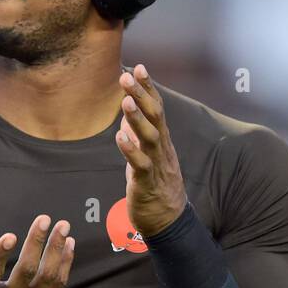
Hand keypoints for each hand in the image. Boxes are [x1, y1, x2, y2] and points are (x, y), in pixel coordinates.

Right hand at [0, 214, 74, 287]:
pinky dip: (64, 265)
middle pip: (26, 274)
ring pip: (45, 279)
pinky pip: (55, 286)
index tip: (10, 235)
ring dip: (56, 252)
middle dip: (37, 245)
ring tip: (62, 226)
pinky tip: (68, 244)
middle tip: (44, 220)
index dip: (0, 257)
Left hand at [115, 63, 186, 238]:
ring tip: (125, 102)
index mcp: (161, 140)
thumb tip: (127, 111)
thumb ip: (138, 132)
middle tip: (127, 76)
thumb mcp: (146, 153)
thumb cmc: (154, 184)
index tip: (139, 67)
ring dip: (137, 119)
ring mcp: (156, 165)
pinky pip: (140, 165)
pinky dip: (130, 150)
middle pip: (155, 117)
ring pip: (149, 138)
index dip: (148, 88)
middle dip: (141, 96)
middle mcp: (161, 148)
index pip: (157, 108)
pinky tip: (120, 137)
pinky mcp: (146, 183)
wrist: (167, 220)